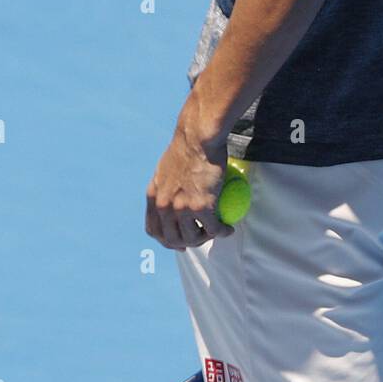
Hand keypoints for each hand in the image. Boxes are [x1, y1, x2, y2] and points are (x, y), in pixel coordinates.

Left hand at [144, 116, 233, 251]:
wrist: (199, 137)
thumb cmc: (187, 145)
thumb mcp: (166, 167)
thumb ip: (167, 185)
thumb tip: (175, 194)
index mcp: (154, 196)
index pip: (153, 229)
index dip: (165, 240)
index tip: (178, 241)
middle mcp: (164, 206)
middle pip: (171, 239)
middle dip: (186, 244)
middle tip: (200, 239)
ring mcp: (182, 208)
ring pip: (193, 238)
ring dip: (206, 240)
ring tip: (216, 231)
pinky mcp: (202, 207)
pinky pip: (213, 229)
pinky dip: (222, 232)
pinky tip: (229, 229)